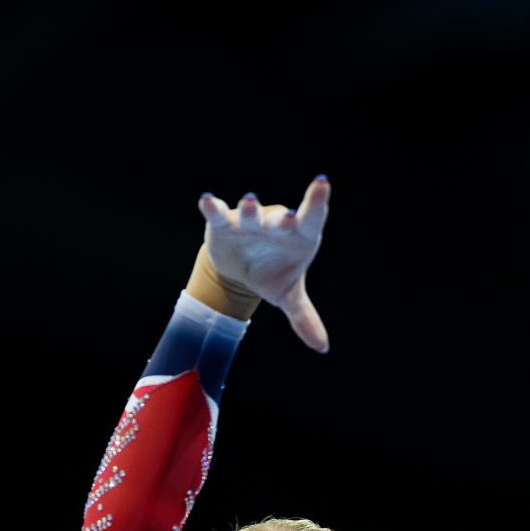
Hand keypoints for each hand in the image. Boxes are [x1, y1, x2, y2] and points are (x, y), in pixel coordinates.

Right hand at [196, 178, 331, 351]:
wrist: (239, 271)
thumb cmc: (272, 275)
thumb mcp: (288, 296)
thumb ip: (304, 317)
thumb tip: (323, 347)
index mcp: (298, 236)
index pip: (312, 217)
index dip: (316, 201)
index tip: (322, 183)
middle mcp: (274, 224)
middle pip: (280, 220)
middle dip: (281, 219)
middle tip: (287, 217)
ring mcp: (248, 222)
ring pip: (250, 214)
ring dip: (249, 210)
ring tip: (249, 203)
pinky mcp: (223, 224)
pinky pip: (218, 214)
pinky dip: (213, 208)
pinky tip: (207, 201)